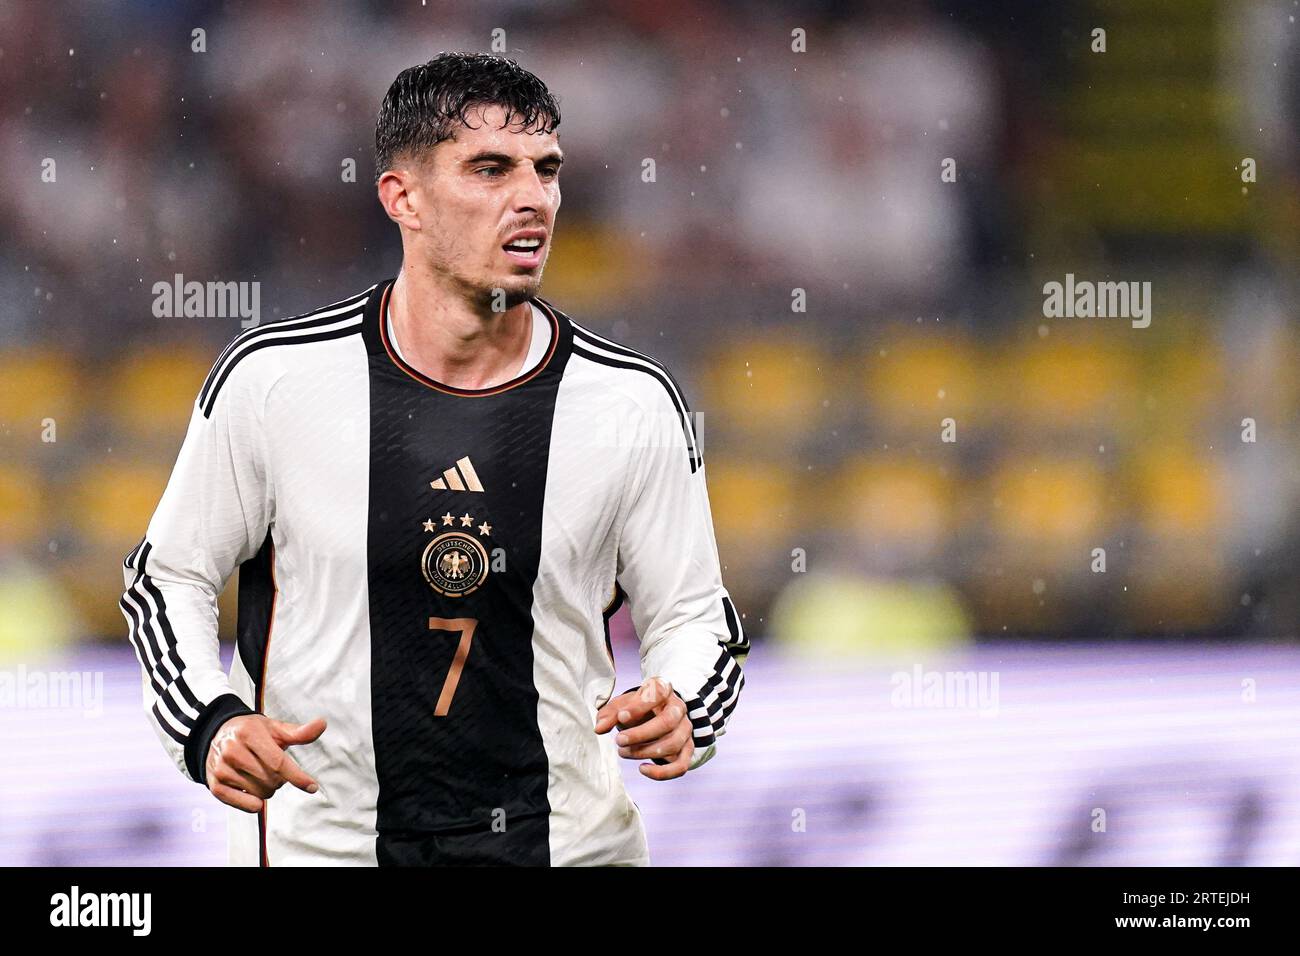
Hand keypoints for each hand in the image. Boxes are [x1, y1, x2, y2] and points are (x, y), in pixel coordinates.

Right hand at [205, 714, 325, 812]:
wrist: (216, 735)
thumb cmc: (251, 732)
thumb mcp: (274, 728)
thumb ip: (298, 732)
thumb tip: (322, 724)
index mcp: (250, 734)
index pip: (278, 762)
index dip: (297, 777)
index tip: (312, 787)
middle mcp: (233, 751)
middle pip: (272, 780)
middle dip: (281, 779)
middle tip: (274, 769)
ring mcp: (222, 769)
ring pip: (261, 793)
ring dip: (268, 789)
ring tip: (261, 775)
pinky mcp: (216, 786)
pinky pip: (246, 805)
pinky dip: (255, 802)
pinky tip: (253, 790)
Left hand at [594, 676, 693, 779]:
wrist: (656, 715)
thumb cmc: (636, 708)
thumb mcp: (622, 705)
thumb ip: (610, 714)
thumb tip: (599, 728)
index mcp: (664, 689)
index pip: (659, 692)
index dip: (641, 706)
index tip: (621, 717)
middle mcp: (679, 708)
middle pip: (668, 722)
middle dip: (641, 734)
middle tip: (618, 741)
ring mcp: (685, 729)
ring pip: (673, 744)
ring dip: (645, 752)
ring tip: (623, 752)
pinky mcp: (687, 749)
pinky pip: (681, 766)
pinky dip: (662, 772)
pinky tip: (642, 769)